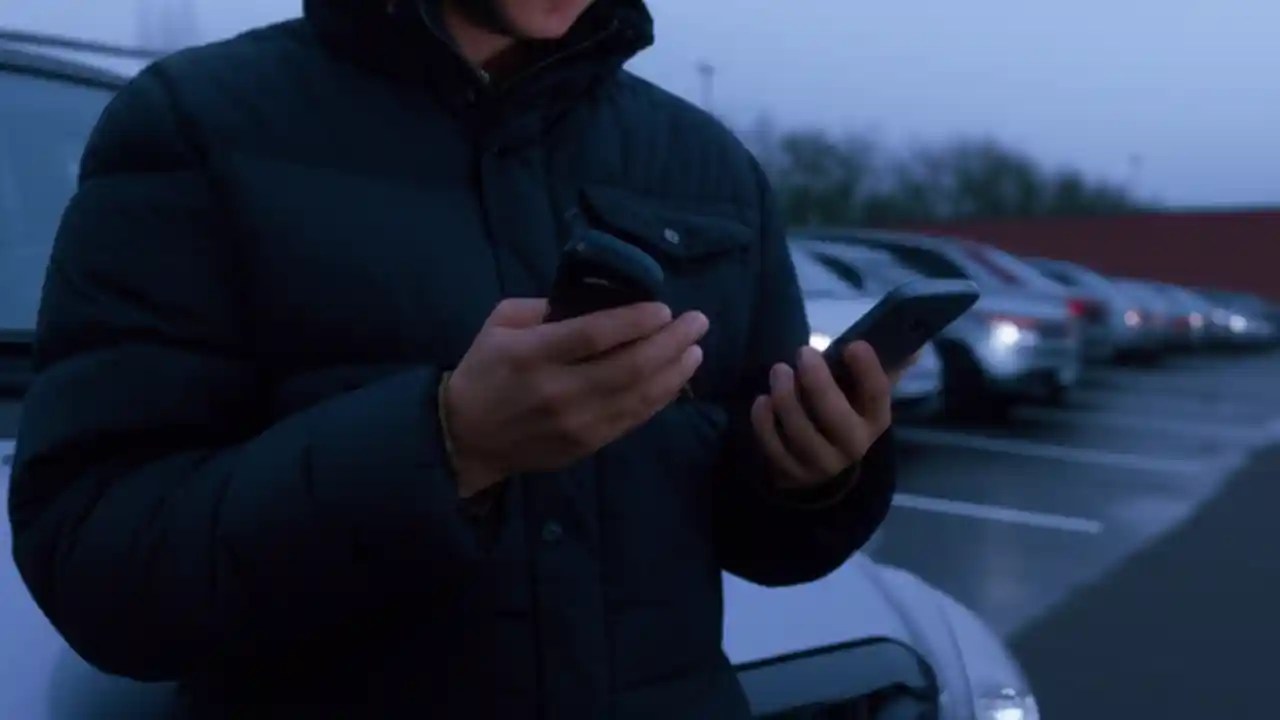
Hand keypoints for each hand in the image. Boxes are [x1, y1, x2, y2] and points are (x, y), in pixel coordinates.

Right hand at [444, 298, 708, 496]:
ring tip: (696, 350)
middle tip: (698, 322)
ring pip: (638, 396)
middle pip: (629, 366)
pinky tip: (676, 379)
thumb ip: (543, 308)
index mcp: (533, 355)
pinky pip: (633, 419)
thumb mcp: (499, 324)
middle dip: (671, 342)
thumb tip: (594, 301)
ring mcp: (576, 423)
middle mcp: (559, 391)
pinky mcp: (586, 445)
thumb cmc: (484, 370)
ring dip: (675, 372)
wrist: (466, 438)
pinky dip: (660, 398)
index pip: (595, 335)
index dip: (635, 321)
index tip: (664, 309)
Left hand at [750, 341, 893, 489]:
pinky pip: (774, 448)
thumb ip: (884, 367)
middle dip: (818, 382)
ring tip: (779, 371)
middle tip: (804, 353)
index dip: (868, 371)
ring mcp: (822, 463)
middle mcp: (853, 445)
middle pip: (836, 417)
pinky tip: (762, 401)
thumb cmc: (844, 411)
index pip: (878, 396)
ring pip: (802, 433)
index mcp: (875, 420)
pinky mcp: (792, 473)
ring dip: (786, 398)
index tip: (853, 345)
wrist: (822, 460)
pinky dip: (765, 424)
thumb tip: (913, 347)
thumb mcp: (864, 392)